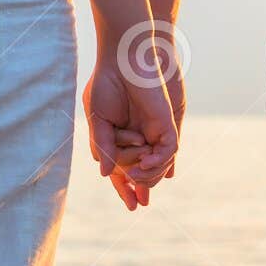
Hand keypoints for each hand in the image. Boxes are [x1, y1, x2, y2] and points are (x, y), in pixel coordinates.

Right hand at [84, 40, 178, 210]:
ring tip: (135, 172)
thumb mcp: (97, 119)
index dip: (127, 191)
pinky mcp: (167, 126)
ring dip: (144, 174)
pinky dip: (158, 164)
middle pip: (138, 173)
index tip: (132, 208)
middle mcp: (141, 139)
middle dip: (130, 180)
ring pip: (155, 169)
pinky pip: (168, 154)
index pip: (125, 172)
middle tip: (126, 173)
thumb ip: (102, 146)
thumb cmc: (107, 83)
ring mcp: (155, 133)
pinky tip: (145, 165)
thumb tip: (104, 174)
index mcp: (121, 139)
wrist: (124, 58)